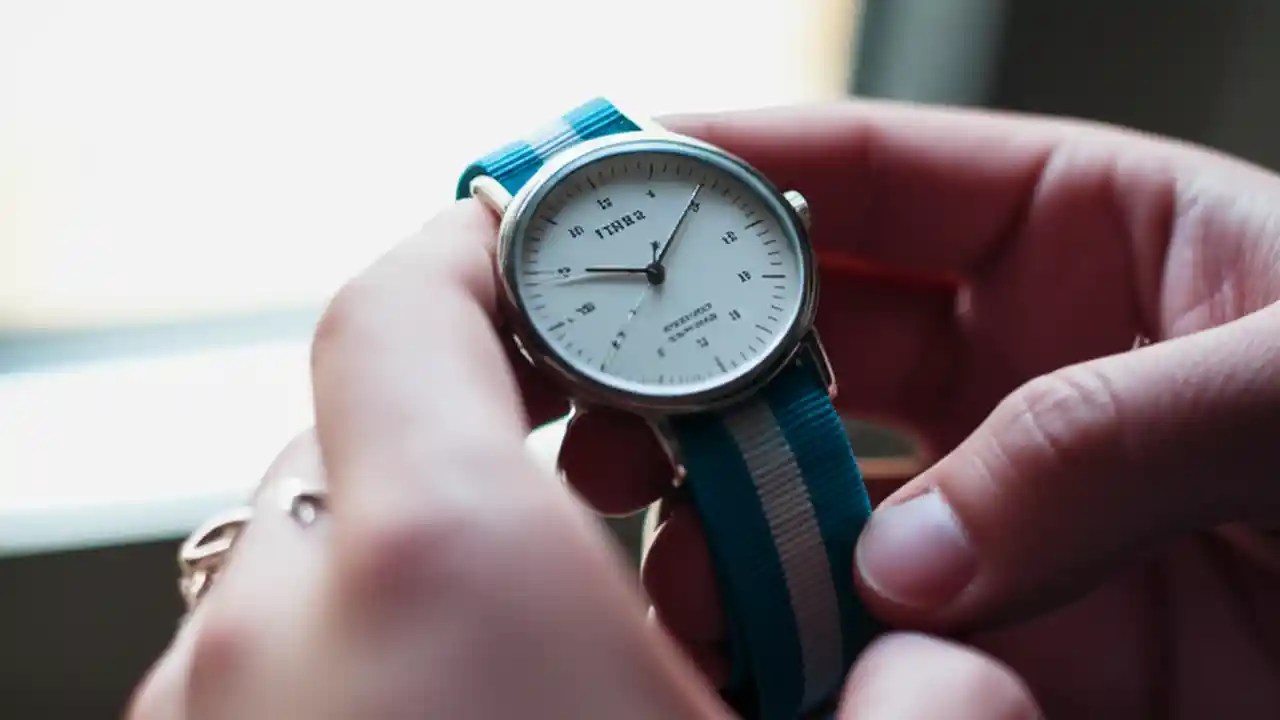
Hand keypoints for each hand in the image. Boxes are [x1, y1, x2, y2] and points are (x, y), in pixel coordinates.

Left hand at [127, 199, 1035, 718]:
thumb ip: (923, 694)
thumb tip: (956, 664)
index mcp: (434, 578)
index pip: (411, 299)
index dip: (490, 249)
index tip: (558, 254)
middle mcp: (273, 633)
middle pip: (375, 437)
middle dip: (501, 439)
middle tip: (619, 504)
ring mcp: (216, 719)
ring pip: (328, 567)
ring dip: (444, 570)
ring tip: (569, 646)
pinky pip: (291, 668)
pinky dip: (382, 661)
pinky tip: (491, 717)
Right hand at [556, 102, 1279, 716]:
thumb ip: (1113, 435)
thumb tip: (906, 556)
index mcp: (1093, 233)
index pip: (874, 175)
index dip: (732, 169)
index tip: (608, 190)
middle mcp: (1025, 362)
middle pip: (811, 335)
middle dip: (693, 353)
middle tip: (592, 385)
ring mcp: (1006, 503)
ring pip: (815, 483)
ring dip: (726, 502)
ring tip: (662, 531)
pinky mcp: (1019, 633)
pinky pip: (871, 620)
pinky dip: (796, 628)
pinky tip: (743, 629)